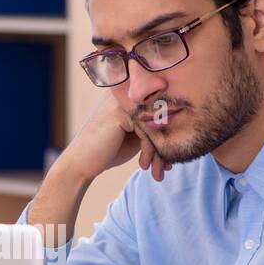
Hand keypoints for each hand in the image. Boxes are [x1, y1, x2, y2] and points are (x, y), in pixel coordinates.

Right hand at [57, 93, 173, 186]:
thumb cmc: (108, 151)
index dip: (167, 136)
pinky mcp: (121, 113)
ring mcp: (123, 101)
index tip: (168, 160)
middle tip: (168, 166)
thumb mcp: (135, 137)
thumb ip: (152, 127)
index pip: (159, 111)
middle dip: (166, 145)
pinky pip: (147, 130)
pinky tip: (143, 165)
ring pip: (155, 125)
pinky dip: (149, 150)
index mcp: (129, 96)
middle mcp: (126, 94)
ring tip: (158, 170)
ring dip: (159, 151)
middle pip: (159, 117)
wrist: (82, 164)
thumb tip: (182, 128)